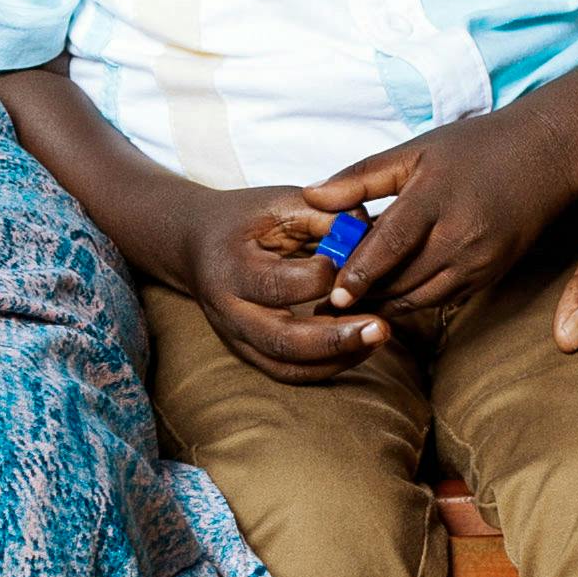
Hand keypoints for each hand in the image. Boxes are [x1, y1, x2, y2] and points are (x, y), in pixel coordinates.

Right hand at [187, 185, 389, 379]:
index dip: (322, 278)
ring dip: (339, 358)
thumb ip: (323, 214)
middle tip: (381, 327)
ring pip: (289, 368)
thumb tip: (370, 231)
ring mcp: (237, 339)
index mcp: (231, 270)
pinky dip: (328, 366)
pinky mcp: (250, 354)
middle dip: (337, 338)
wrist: (195, 245)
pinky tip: (360, 345)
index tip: (354, 259)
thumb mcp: (278, 203)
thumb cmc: (243, 221)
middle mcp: (230, 312)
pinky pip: (291, 373)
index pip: (278, 285)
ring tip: (378, 337)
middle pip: (282, 341)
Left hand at [308, 118, 577, 331]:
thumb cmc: (475, 148)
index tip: (333, 295)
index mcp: (436, 197)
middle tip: (327, 302)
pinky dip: (414, 300)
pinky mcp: (491, 274)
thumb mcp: (415, 149)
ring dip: (387, 302)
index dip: (359, 273)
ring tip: (354, 302)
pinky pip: (444, 298)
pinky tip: (391, 295)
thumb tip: (311, 196)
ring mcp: (480, 259)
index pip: (390, 245)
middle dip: (365, 294)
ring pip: (422, 297)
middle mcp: (461, 235)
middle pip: (402, 279)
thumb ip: (361, 177)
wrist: (546, 156)